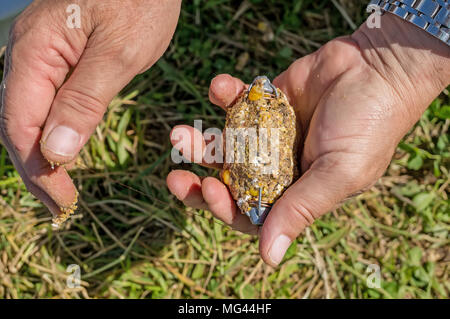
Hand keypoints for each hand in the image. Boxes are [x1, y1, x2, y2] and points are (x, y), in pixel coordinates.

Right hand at [0, 0, 180, 217]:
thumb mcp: (119, 52)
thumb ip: (84, 99)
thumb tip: (55, 151)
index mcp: (35, 53)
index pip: (21, 126)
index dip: (39, 170)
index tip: (61, 203)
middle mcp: (26, 54)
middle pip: (16, 124)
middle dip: (37, 169)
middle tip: (60, 206)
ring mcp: (39, 54)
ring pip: (28, 114)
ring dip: (41, 155)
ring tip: (58, 188)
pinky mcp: (58, 56)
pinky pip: (45, 100)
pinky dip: (51, 131)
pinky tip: (61, 150)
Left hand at [167, 14, 448, 265]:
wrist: (379, 67)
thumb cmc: (368, 125)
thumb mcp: (338, 174)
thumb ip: (301, 210)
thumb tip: (269, 258)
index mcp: (294, 191)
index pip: (249, 212)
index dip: (223, 208)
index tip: (207, 189)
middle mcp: (277, 166)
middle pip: (228, 182)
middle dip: (197, 182)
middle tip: (173, 176)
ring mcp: (267, 133)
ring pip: (223, 145)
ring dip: (198, 142)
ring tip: (178, 135)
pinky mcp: (263, 101)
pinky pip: (234, 101)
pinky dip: (222, 94)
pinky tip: (218, 87)